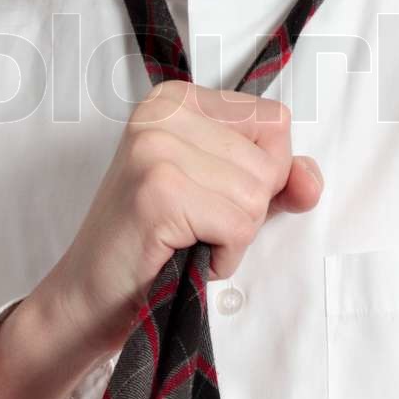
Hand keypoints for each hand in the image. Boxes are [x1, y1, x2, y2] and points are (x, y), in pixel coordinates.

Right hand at [34, 80, 324, 364]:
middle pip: (270, 159)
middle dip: (247, 209)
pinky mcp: (158, 192)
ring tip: (185, 239)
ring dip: (233, 236)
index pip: (275, 121)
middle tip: (193, 224)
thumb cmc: (154, 245)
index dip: (263, 173)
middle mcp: (162, 111)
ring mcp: (156, 148)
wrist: (87, 299)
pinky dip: (223, 256)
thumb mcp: (223, 194)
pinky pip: (239, 226)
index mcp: (177, 98)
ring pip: (257, 195)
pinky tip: (182, 255)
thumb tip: (310, 179)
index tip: (214, 195)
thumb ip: (274, 178)